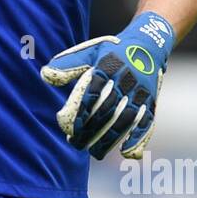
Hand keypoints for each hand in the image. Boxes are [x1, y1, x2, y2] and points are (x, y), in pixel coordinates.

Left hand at [40, 11, 174, 159]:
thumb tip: (45, 76)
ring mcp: (140, 92)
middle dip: (90, 130)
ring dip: (110, 139)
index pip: (90, 93)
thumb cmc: (111, 51)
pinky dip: (139, 138)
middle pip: (106, 110)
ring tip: (95, 153)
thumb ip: (67, 64)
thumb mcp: (89, 50)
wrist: (149, 43)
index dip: (78, 112)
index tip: (66, 127)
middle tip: (75, 143)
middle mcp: (124, 80)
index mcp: (106, 67)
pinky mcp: (151, 102)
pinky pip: (147, 122)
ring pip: (125, 120)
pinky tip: (127, 153)